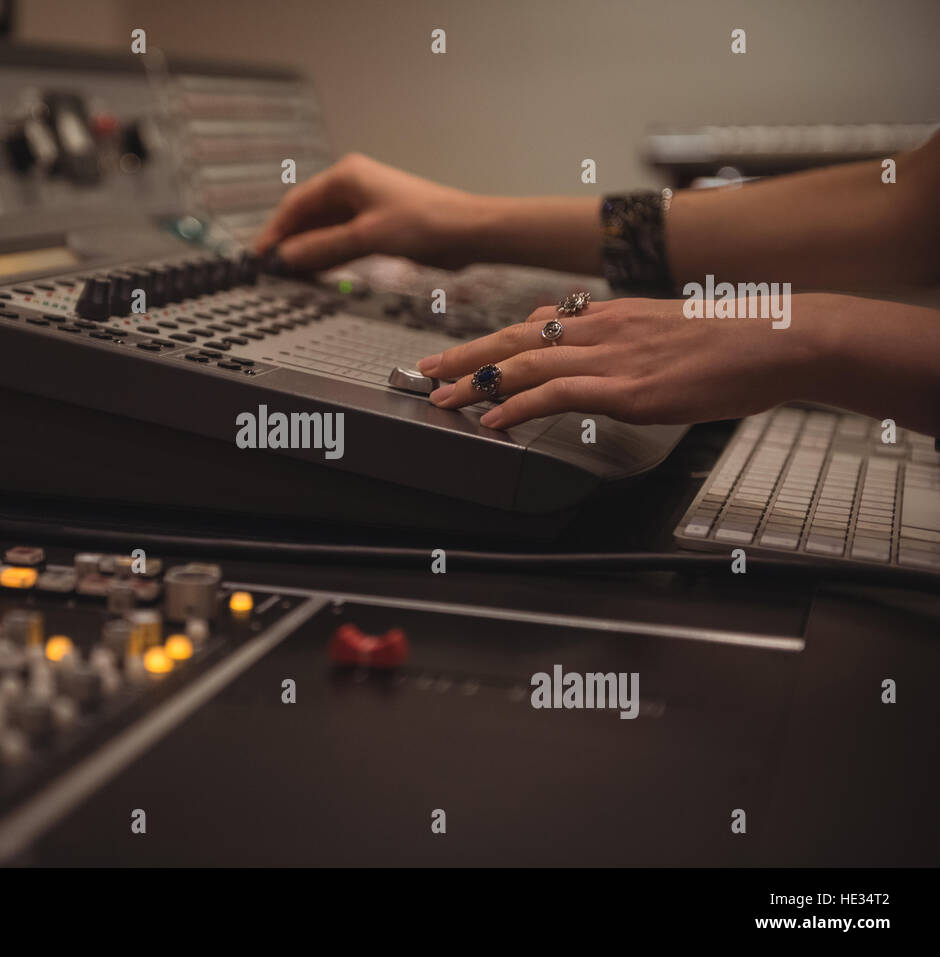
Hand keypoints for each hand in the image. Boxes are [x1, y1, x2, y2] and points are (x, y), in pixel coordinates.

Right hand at [254, 154, 483, 271]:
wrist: (468, 231)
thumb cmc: (426, 222)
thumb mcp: (365, 238)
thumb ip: (323, 248)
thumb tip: (287, 257)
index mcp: (346, 176)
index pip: (296, 204)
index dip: (275, 232)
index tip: (261, 256)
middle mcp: (353, 185)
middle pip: (307, 216)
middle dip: (290, 243)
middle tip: (272, 270)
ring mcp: (365, 204)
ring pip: (323, 229)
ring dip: (308, 251)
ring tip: (291, 275)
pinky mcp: (376, 223)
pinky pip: (341, 238)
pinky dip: (327, 254)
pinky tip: (318, 272)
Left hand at [418, 296, 830, 430]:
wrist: (782, 338)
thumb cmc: (734, 341)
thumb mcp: (664, 332)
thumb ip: (620, 340)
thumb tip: (594, 354)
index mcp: (610, 316)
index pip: (533, 323)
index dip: (488, 340)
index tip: (457, 353)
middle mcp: (601, 329)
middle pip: (513, 337)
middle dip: (463, 355)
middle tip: (424, 369)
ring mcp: (612, 357)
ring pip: (523, 362)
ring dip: (474, 382)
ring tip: (440, 397)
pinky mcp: (628, 388)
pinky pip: (556, 393)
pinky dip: (516, 407)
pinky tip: (491, 421)